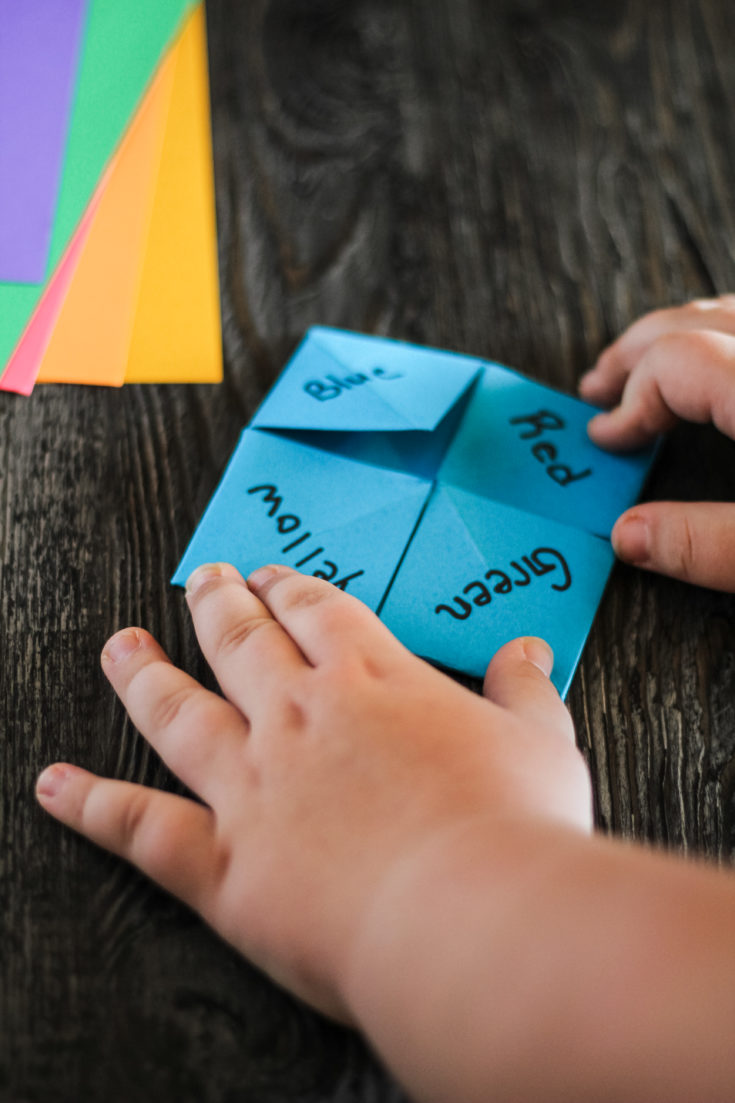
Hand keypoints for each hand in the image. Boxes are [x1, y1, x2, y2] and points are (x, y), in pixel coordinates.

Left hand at [36, 563, 589, 1021]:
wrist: (473, 916)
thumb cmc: (517, 828)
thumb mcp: (543, 744)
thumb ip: (527, 689)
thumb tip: (527, 647)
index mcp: (373, 679)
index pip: (318, 611)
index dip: (291, 588)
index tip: (272, 576)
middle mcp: (300, 716)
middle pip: (240, 641)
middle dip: (218, 604)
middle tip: (202, 580)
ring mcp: (252, 785)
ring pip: (177, 712)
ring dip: (142, 674)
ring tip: (119, 645)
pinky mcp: (222, 863)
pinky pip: (140, 826)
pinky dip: (92, 805)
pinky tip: (55, 784)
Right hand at [579, 295, 734, 589]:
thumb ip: (707, 545)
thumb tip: (627, 536)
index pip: (674, 362)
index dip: (629, 403)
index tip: (605, 439)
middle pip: (694, 321)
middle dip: (635, 351)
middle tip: (596, 387)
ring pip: (727, 309)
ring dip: (678, 331)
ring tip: (643, 362)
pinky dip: (717, 331)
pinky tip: (711, 361)